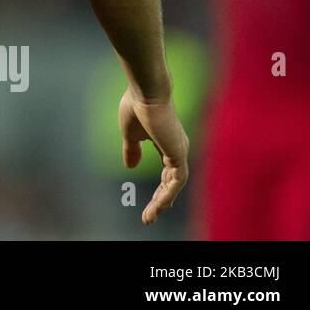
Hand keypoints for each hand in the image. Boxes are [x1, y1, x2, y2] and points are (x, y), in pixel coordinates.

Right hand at [119, 86, 188, 223]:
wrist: (146, 92)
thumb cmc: (136, 106)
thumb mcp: (130, 133)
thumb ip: (132, 150)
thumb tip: (131, 167)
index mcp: (166, 141)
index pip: (167, 170)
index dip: (160, 186)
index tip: (152, 202)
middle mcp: (176, 148)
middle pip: (171, 181)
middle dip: (160, 199)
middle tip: (149, 216)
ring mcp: (179, 152)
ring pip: (173, 185)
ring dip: (161, 203)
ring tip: (148, 217)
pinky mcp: (178, 155)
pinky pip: (175, 183)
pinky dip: (166, 196)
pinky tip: (156, 206)